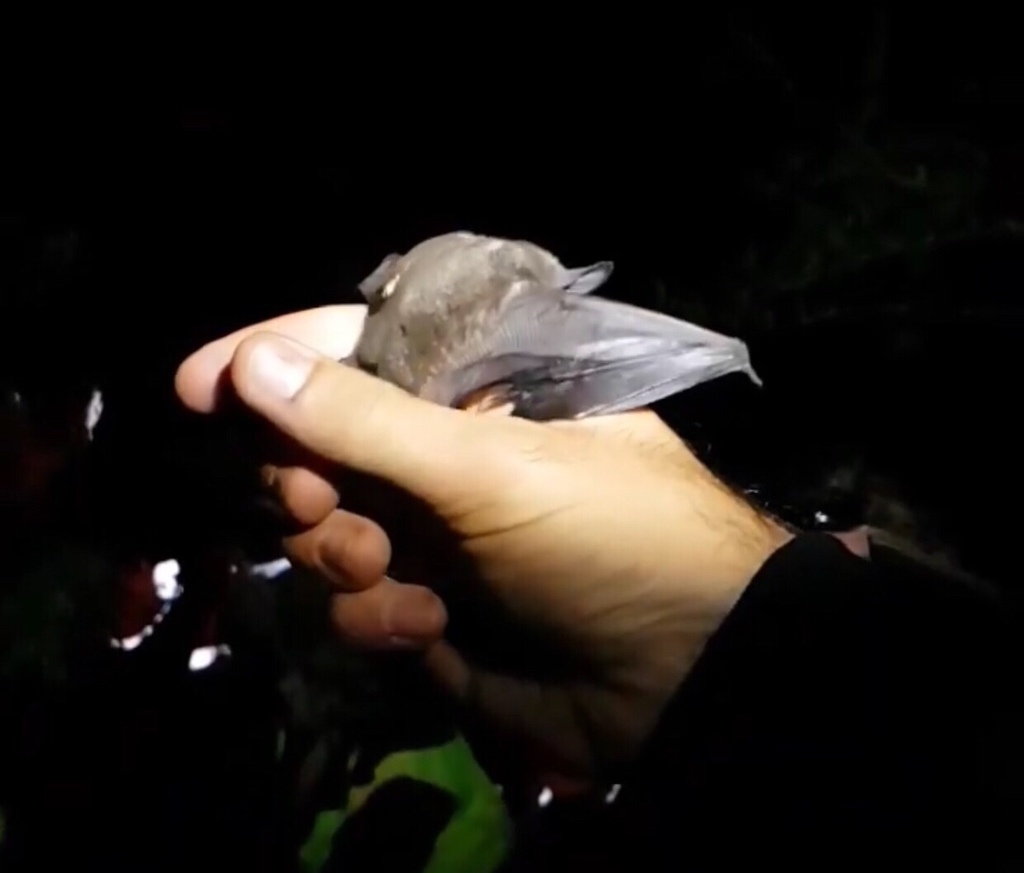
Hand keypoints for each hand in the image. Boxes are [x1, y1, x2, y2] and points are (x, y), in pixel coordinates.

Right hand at [176, 306, 790, 775]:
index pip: (359, 348)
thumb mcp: (490, 466)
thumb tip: (253, 361)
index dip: (278, 360)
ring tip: (390, 568)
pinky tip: (426, 627)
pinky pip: (356, 601)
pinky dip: (377, 614)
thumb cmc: (605, 539)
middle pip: (322, 443)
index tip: (198, 384)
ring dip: (342, 550)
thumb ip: (367, 419)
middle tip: (311, 497)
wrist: (685, 678)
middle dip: (304, 475)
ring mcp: (436, 533)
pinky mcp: (429, 607)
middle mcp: (449, 454)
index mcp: (477, 389)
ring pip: (327, 526)